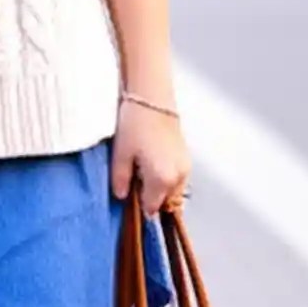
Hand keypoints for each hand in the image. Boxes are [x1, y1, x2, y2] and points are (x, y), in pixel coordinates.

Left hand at [110, 97, 191, 215]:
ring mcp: (185, 167)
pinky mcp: (187, 157)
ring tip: (143, 171)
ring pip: (173, 192)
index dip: (138, 205)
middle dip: (151, 197)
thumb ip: (120, 180)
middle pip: (165, 202)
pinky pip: (178, 179)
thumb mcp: (120, 155)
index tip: (129, 194)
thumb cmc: (135, 124)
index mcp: (162, 179)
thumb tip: (122, 196)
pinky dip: (167, 178)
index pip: (151, 207)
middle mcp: (178, 176)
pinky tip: (153, 164)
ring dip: (160, 189)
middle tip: (135, 182)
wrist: (151, 98)